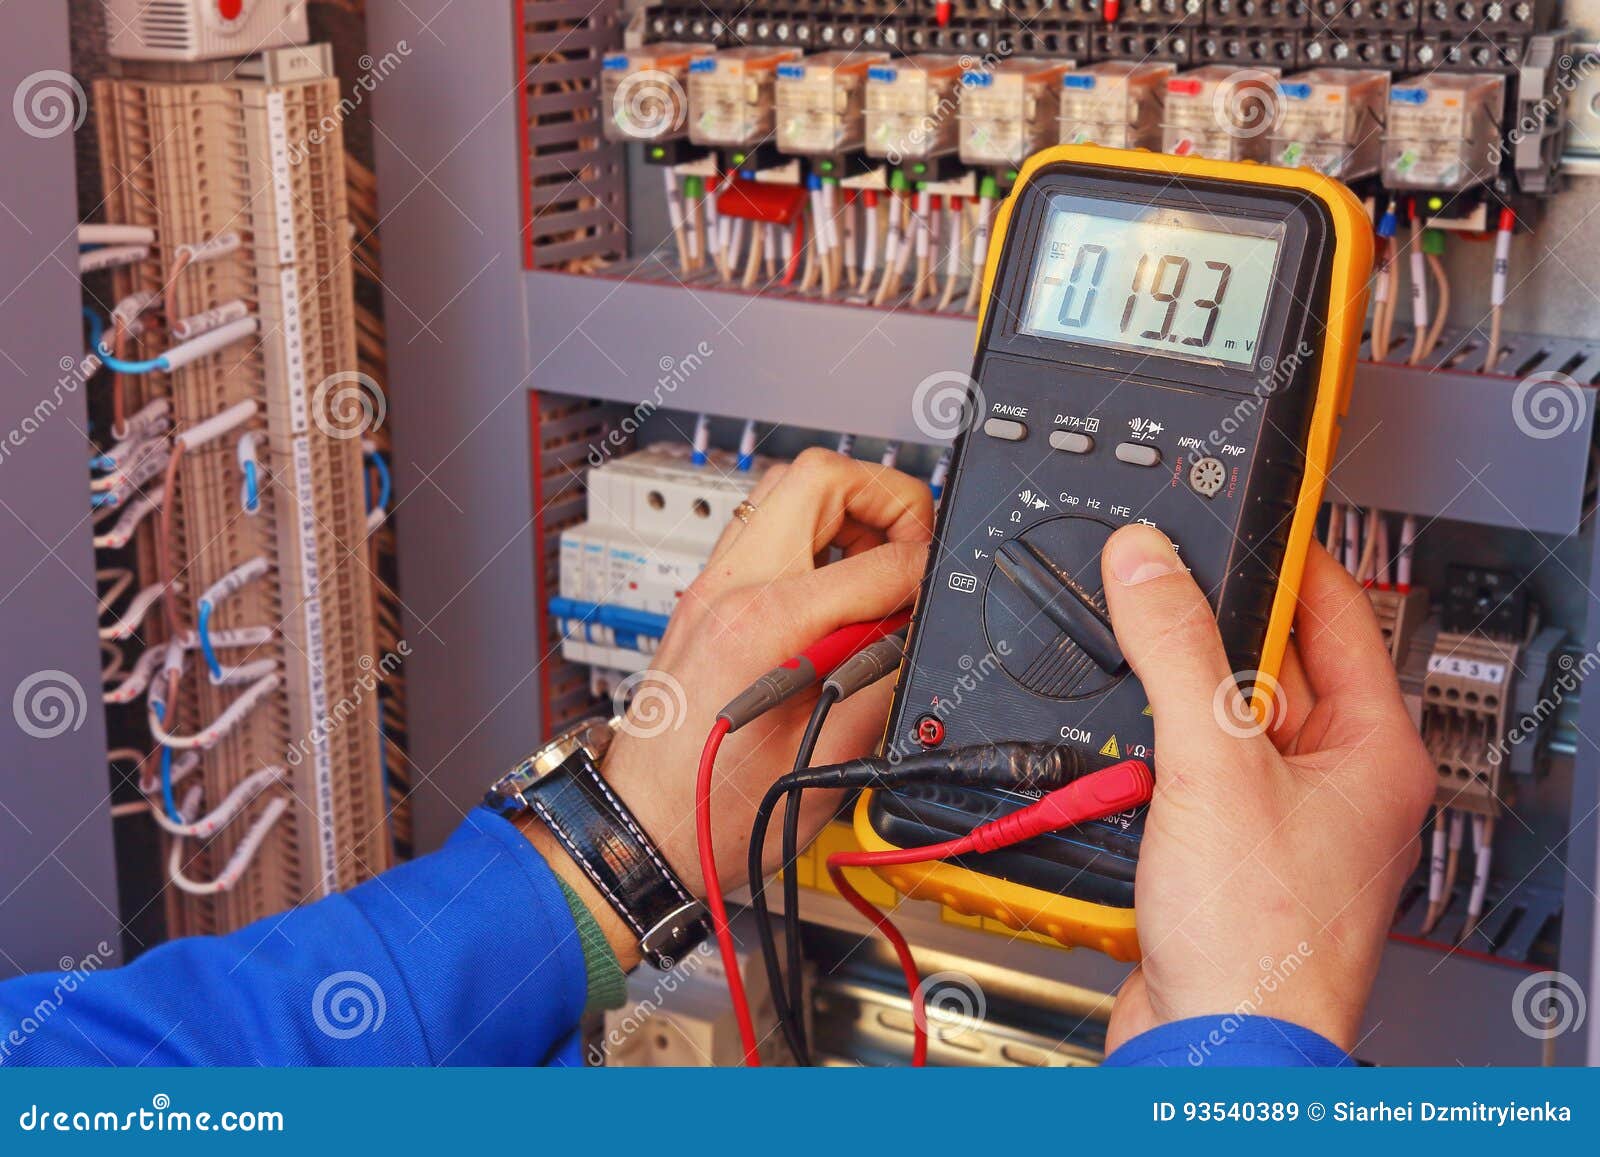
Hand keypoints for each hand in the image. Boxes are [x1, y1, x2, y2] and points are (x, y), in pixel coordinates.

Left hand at [550, 449, 932, 963]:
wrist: (642, 829)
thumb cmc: (716, 812)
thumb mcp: (832, 758)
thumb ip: (888, 677)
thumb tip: (922, 627)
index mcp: (765, 624)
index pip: (878, 558)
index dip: (929, 571)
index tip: (942, 592)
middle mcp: (730, 589)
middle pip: (818, 475)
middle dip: (884, 497)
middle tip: (914, 546)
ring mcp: (710, 588)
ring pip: (786, 492)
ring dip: (846, 514)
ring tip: (880, 568)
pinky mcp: (704, 601)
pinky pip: (766, 533)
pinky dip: (812, 542)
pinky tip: (836, 594)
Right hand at [1099, 524, 1433, 1053]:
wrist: (1212, 1047)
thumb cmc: (1260, 939)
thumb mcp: (1213, 765)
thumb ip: (1176, 650)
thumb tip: (1148, 564)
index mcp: (1372, 748)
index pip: (1336, 612)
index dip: (1285, 559)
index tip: (1235, 517)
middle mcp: (1336, 782)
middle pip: (1264, 667)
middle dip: (1201, 642)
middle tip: (1152, 604)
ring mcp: (1280, 820)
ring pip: (1214, 724)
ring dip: (1165, 712)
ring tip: (1133, 707)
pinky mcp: (1227, 854)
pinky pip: (1184, 778)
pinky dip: (1147, 765)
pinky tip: (1121, 771)